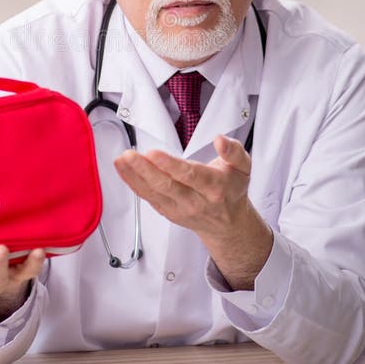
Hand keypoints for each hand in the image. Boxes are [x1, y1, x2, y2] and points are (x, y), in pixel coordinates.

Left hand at [114, 135, 271, 288]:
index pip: (190, 176)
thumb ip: (234, 151)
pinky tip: (123, 169)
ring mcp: (179, 209)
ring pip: (153, 193)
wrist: (228, 223)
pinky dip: (133, 183)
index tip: (153, 153)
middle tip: (130, 155)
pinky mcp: (167, 212)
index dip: (171, 165)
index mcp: (214, 187)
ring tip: (121, 159)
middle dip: (146, 170)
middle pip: (167, 186)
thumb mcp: (243, 167)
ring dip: (134, 176)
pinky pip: (148, 197)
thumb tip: (220, 140)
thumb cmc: (232, 189)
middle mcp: (195, 201)